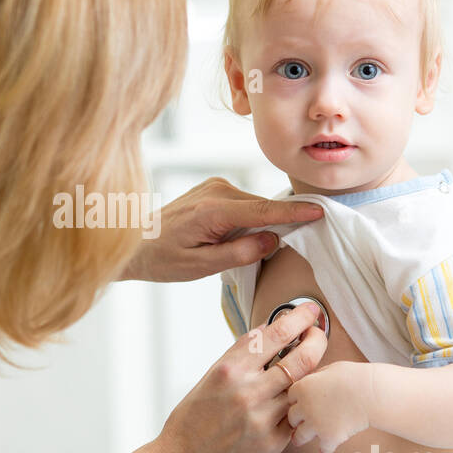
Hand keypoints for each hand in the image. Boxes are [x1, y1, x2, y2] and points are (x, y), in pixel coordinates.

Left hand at [118, 177, 323, 281]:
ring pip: (254, 206)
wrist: (133, 242)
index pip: (263, 210)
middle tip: (281, 248)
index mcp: (212, 210)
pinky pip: (244, 204)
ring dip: (259, 224)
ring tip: (236, 248)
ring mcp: (214, 185)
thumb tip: (273, 239)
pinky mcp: (214, 188)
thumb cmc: (162, 259)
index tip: (319, 211)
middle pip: (262, 207)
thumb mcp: (201, 266)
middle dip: (278, 224)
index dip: (294, 213)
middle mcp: (216, 190)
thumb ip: (239, 253)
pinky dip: (248, 219)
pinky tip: (232, 237)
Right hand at [150, 302, 328, 452]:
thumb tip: (273, 332)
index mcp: (229, 368)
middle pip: (302, 358)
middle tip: (319, 333)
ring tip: (311, 366)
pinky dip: (300, 405)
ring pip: (304, 387)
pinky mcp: (273, 443)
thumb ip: (242, 357)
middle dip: (317, 340)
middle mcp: (247, 391)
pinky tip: (298, 400)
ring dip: (311, 373)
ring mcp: (263, 418)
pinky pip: (297, 416)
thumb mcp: (211, 377)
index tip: (309, 310)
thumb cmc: (193, 418)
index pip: (275, 333)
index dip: (298, 317)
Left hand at [284, 361, 372, 452]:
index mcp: (302, 388)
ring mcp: (315, 425)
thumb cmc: (355, 377)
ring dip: (303, 437)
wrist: (371, 393)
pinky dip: (327, 447)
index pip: (290, 397)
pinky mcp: (329, 438)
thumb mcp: (330, 369)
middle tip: (302, 421)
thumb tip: (312, 381)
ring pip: (299, 437)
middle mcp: (304, 407)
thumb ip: (316, 378)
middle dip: (298, 419)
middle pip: (292, 417)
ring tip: (303, 439)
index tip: (301, 404)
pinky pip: (323, 448)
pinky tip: (330, 445)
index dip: (296, 401)